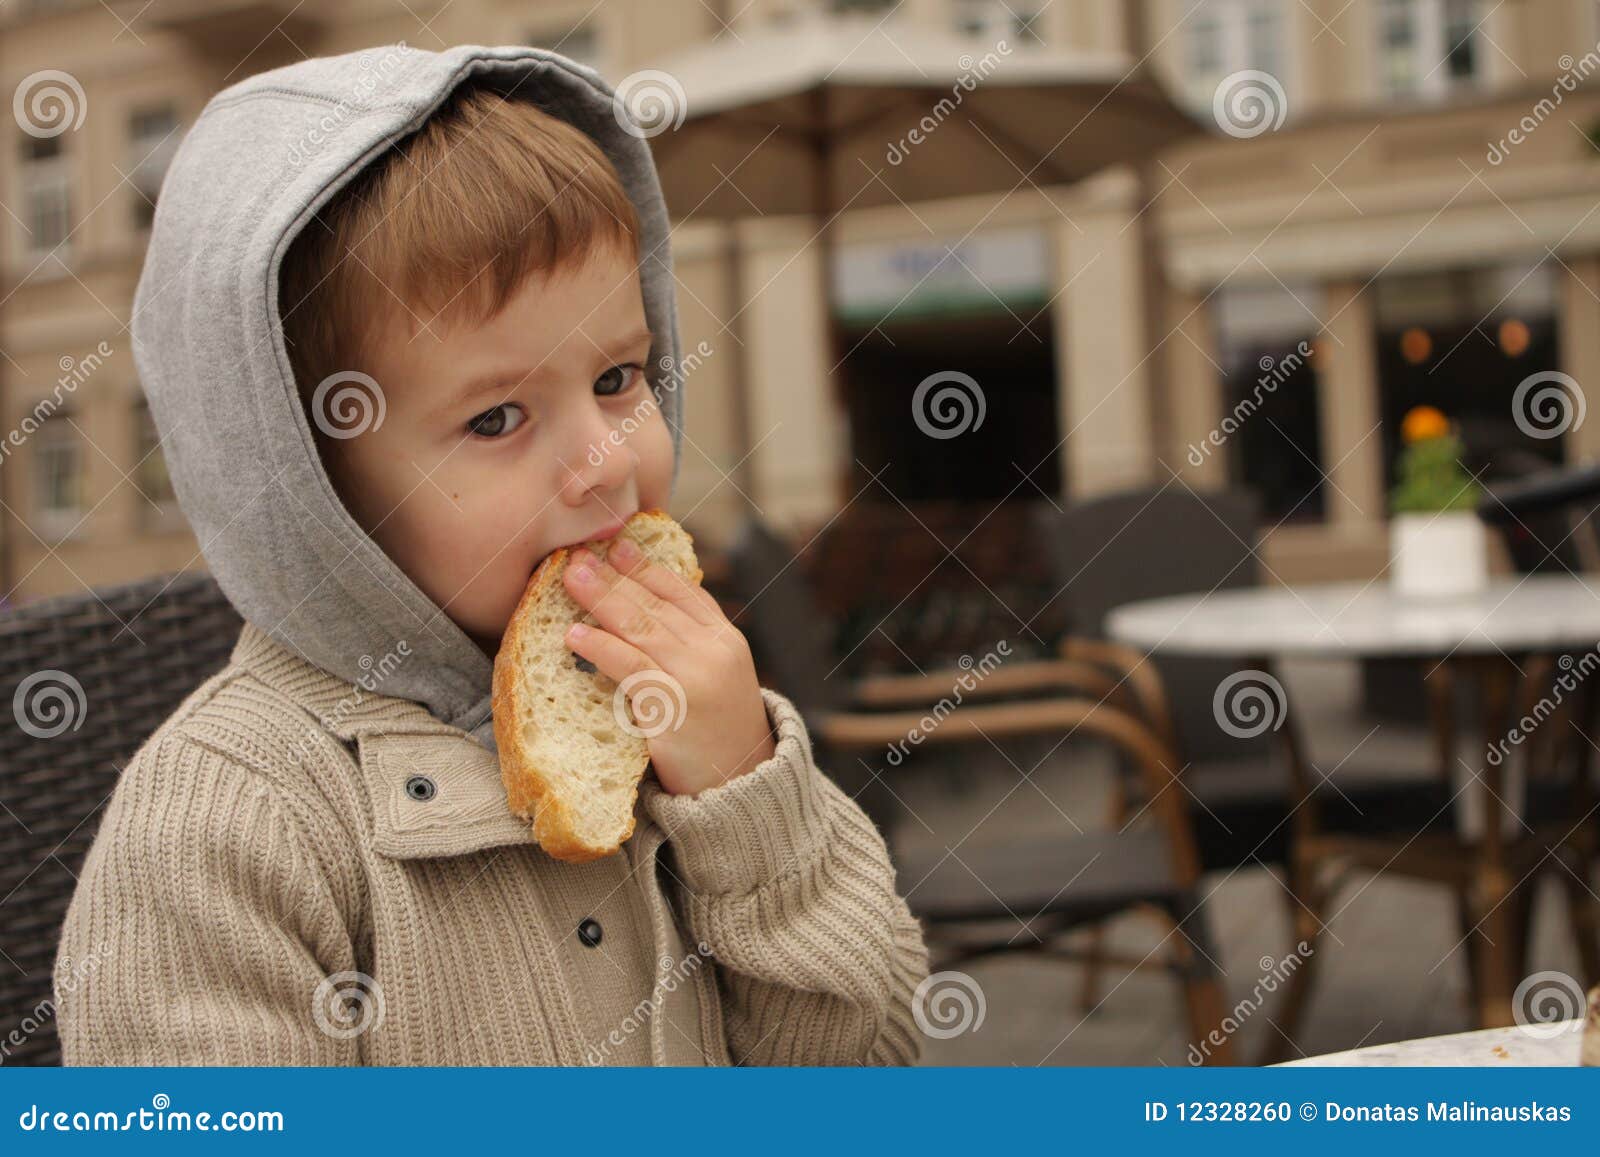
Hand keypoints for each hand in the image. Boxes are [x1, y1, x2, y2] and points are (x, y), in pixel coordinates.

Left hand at [561, 535, 776, 795]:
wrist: (743, 788)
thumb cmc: (721, 736)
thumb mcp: (720, 680)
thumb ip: (691, 647)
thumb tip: (641, 616)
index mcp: (727, 640)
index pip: (684, 592)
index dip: (648, 568)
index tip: (619, 546)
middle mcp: (714, 651)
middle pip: (656, 603)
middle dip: (614, 576)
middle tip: (579, 553)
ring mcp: (696, 678)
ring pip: (641, 627)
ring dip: (601, 598)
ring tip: (570, 578)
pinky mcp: (673, 708)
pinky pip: (630, 667)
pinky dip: (600, 646)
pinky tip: (574, 634)